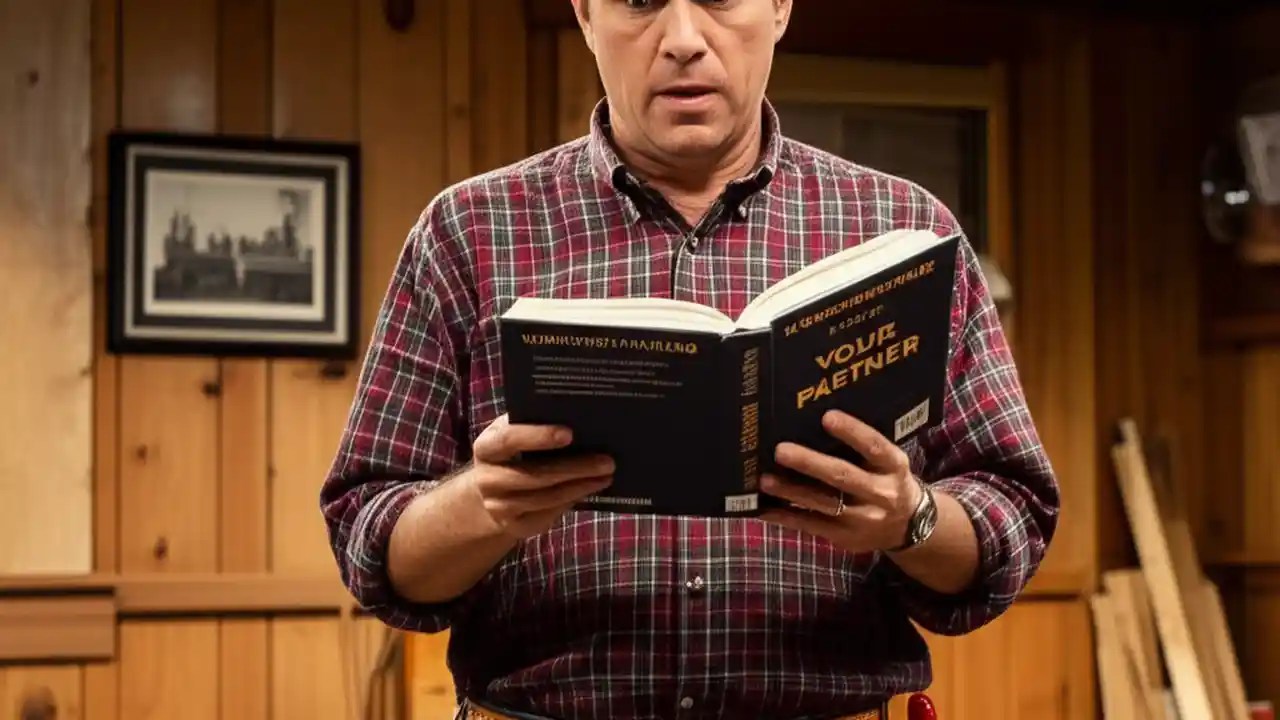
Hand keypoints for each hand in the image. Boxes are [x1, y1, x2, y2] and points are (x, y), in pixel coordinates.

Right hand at [462, 414, 614, 539]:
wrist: (492, 488)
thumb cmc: (513, 452)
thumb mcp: (514, 433)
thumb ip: (534, 424)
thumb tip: (578, 416)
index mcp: (486, 448)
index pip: (508, 440)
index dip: (538, 436)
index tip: (570, 433)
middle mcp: (487, 479)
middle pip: (535, 475)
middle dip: (575, 468)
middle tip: (607, 461)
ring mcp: (498, 506)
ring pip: (546, 498)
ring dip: (580, 487)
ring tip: (606, 476)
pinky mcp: (513, 526)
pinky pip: (548, 514)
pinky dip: (572, 501)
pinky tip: (590, 489)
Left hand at [760, 409, 922, 553]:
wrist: (910, 527)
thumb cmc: (886, 480)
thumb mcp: (888, 462)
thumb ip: (862, 447)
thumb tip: (815, 421)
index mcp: (893, 467)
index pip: (874, 446)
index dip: (852, 432)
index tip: (826, 417)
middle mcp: (881, 493)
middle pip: (843, 477)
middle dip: (810, 464)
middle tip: (780, 451)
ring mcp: (863, 519)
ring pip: (824, 504)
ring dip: (791, 492)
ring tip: (765, 480)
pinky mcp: (846, 538)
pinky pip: (812, 526)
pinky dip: (786, 517)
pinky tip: (764, 509)